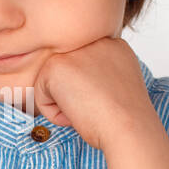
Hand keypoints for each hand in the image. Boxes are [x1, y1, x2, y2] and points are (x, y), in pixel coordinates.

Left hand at [31, 36, 156, 150]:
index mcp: (112, 44)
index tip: (106, 103)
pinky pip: (40, 94)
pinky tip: (77, 112)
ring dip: (64, 104)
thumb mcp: (118, 86)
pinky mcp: (56, 65)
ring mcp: (73, 50)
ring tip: (88, 109)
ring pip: (51, 83)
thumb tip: (74, 82)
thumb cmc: (126, 119)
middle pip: (66, 73)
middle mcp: (92, 40)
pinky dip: (54, 113)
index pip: (83, 67)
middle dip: (75, 96)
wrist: (129, 128)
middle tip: (97, 107)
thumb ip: (99, 74)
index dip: (90, 93)